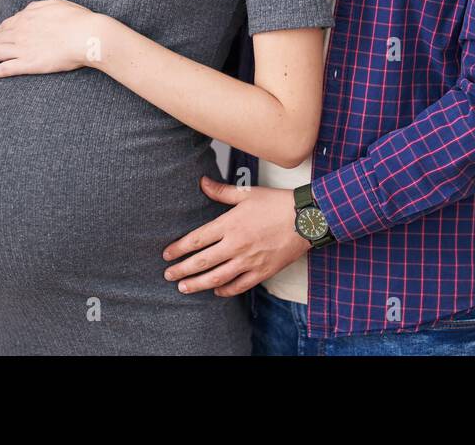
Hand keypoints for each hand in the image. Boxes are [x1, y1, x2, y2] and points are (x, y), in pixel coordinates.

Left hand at [0, 0, 107, 77]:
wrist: (86, 35)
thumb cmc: (78, 20)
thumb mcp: (58, 4)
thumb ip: (41, 6)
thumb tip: (31, 9)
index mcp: (29, 16)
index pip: (8, 24)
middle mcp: (21, 31)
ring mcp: (23, 47)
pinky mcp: (28, 63)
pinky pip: (4, 68)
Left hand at [162, 178, 312, 296]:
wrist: (307, 218)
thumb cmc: (277, 203)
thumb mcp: (247, 193)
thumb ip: (222, 191)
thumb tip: (202, 182)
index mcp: (230, 224)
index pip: (197, 239)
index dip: (179, 249)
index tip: (167, 255)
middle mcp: (237, 244)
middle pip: (202, 261)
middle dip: (182, 270)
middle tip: (168, 275)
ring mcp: (249, 260)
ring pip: (217, 277)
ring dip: (198, 284)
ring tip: (184, 288)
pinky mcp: (262, 271)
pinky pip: (239, 285)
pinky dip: (225, 290)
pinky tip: (216, 291)